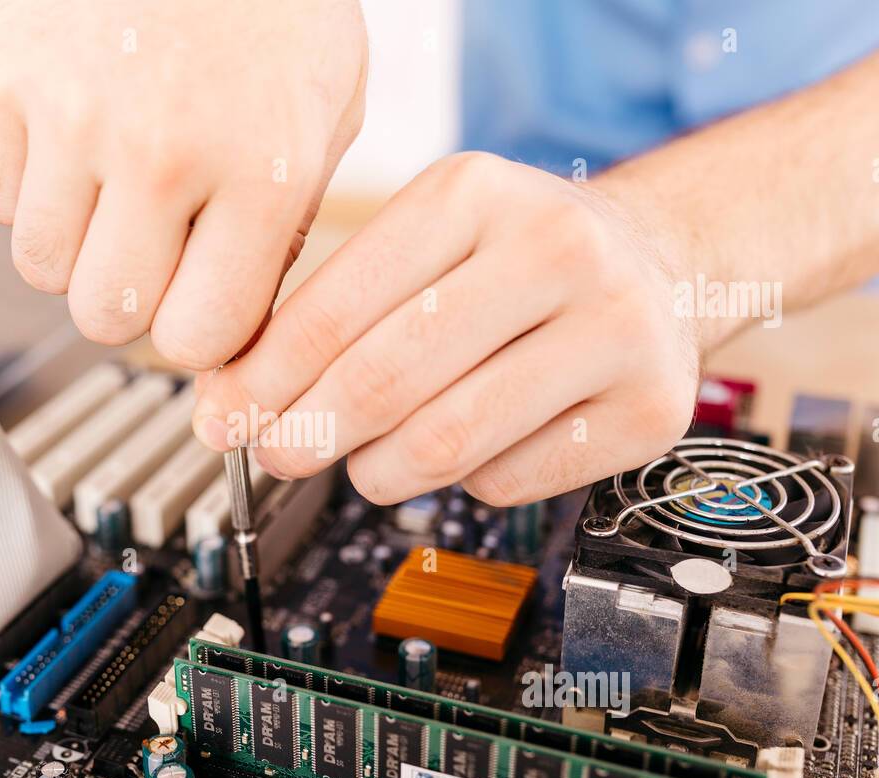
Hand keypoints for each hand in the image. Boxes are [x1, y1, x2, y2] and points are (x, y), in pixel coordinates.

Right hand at [0, 0, 366, 368]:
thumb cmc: (275, 2)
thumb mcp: (330, 111)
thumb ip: (286, 224)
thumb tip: (227, 319)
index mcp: (262, 172)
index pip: (196, 337)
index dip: (194, 332)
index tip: (197, 304)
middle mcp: (162, 151)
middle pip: (104, 317)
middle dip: (129, 299)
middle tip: (150, 252)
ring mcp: (73, 111)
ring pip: (41, 269)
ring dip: (76, 250)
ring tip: (111, 194)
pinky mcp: (4, 74)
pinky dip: (31, 192)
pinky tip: (73, 147)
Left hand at [192, 152, 701, 505]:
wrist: (653, 266)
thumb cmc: (513, 261)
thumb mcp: (425, 244)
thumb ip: (333, 312)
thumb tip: (232, 402)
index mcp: (473, 192)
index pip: (337, 308)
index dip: (266, 380)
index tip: (224, 420)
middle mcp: (555, 247)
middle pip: (386, 381)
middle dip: (308, 434)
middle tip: (277, 457)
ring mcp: (616, 328)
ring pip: (447, 442)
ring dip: (379, 471)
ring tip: (367, 463)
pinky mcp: (651, 407)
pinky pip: (508, 480)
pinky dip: (463, 483)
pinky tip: (465, 453)